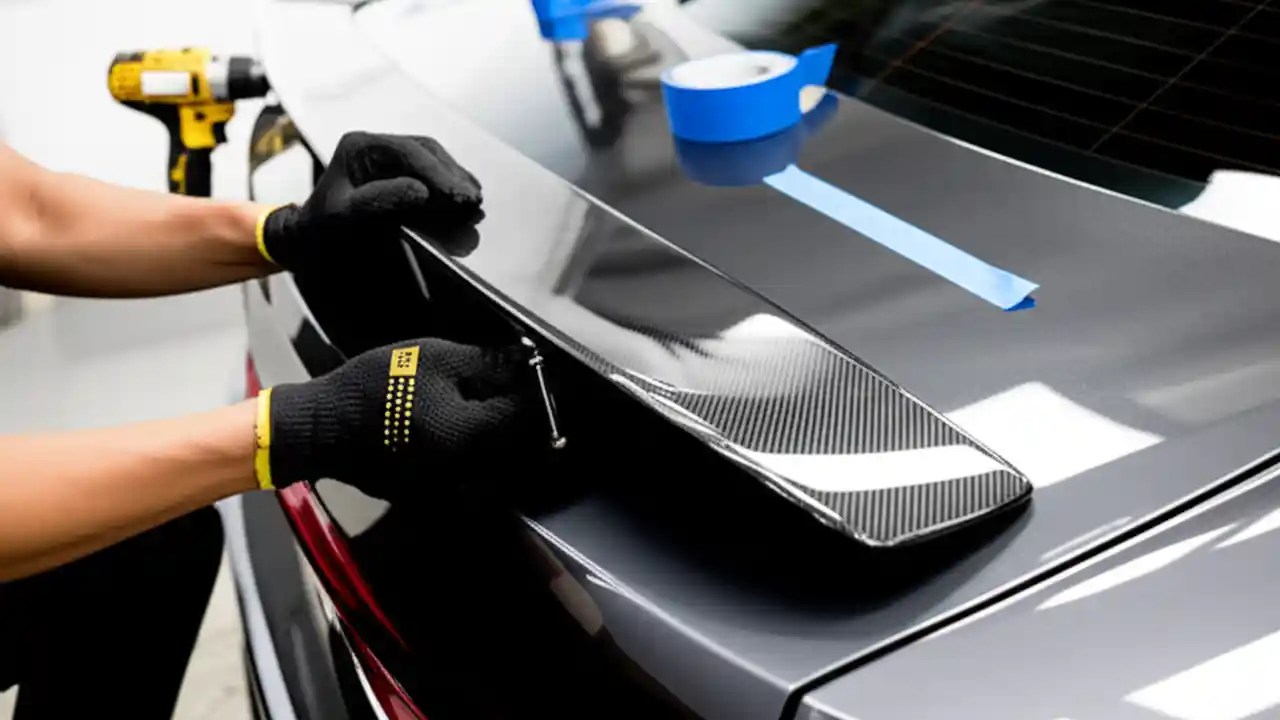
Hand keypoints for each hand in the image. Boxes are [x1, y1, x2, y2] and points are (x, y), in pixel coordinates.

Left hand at [258, 132, 483, 269]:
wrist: (307, 242)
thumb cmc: (319, 229)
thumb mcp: (343, 217)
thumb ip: (380, 202)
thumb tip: (421, 192)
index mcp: (360, 146)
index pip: (409, 153)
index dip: (438, 174)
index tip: (459, 197)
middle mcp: (377, 146)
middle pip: (426, 153)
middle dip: (452, 178)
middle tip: (473, 202)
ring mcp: (390, 160)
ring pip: (433, 162)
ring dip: (455, 183)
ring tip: (474, 205)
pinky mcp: (399, 176)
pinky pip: (431, 176)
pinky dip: (450, 190)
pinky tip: (464, 204)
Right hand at [258, 339, 532, 497]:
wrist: (322, 428)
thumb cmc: (375, 387)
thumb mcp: (434, 359)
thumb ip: (485, 364)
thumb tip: (525, 363)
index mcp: (471, 434)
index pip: (528, 414)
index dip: (536, 389)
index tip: (532, 371)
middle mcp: (469, 468)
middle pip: (516, 440)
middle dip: (519, 411)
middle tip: (509, 382)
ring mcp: (452, 485)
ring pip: (496, 456)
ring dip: (498, 430)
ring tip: (480, 399)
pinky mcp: (436, 491)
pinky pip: (472, 469)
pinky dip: (474, 447)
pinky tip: (456, 422)